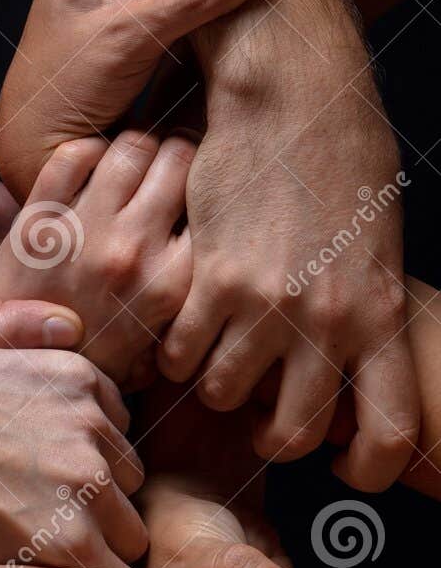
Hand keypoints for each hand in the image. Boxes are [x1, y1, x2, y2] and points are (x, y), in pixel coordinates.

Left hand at [0, 129, 193, 384]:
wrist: (23, 371)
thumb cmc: (99, 360)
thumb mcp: (163, 349)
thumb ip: (196, 308)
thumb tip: (232, 267)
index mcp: (171, 284)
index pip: (215, 205)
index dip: (212, 189)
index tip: (206, 188)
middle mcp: (133, 250)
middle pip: (179, 157)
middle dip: (180, 154)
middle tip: (171, 165)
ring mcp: (83, 231)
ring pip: (132, 146)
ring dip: (137, 149)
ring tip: (135, 165)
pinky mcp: (38, 220)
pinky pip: (73, 155)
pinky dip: (87, 151)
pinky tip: (93, 170)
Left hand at [0, 341, 146, 567]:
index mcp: (67, 546)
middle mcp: (88, 484)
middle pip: (133, 530)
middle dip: (103, 534)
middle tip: (55, 524)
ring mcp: (85, 423)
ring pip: (128, 471)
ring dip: (99, 477)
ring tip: (44, 475)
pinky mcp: (74, 377)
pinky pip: (114, 412)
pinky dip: (92, 423)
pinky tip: (45, 431)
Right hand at [159, 69, 418, 489]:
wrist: (292, 96)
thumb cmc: (342, 159)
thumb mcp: (378, 246)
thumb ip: (363, 315)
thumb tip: (346, 371)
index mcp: (380, 315)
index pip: (389, 435)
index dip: (366, 470)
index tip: (343, 464)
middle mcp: (326, 319)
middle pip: (294, 434)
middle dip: (274, 437)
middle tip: (265, 417)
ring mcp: (265, 301)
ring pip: (227, 394)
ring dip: (220, 385)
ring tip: (222, 356)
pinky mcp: (210, 278)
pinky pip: (183, 351)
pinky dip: (178, 349)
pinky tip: (188, 325)